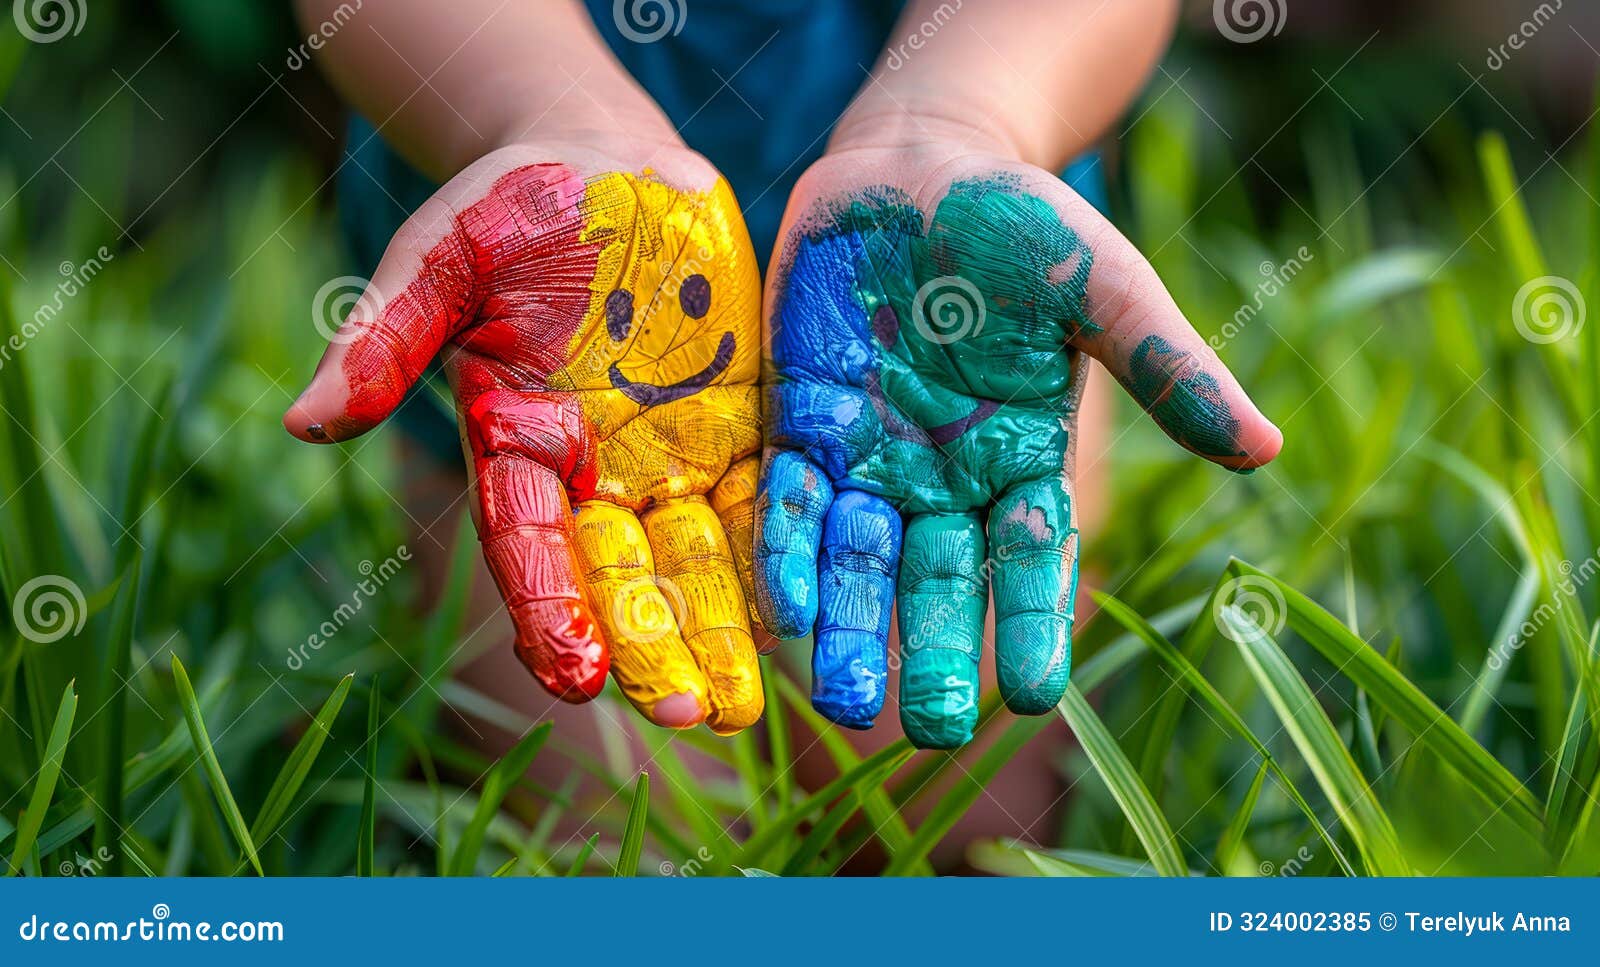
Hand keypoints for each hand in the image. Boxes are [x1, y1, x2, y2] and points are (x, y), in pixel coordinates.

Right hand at [285, 141, 765, 733]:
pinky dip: (785, 558)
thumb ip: (386, 337)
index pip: (531, 543)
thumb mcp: (441, 257)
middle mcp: (599, 471)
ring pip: (702, 561)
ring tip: (751, 706)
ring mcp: (674, 454)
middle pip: (628, 576)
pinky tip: (810, 619)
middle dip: (658, 647)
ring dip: (725, 632)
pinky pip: (769, 500)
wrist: (612, 167)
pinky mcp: (741, 426)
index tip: (577, 675)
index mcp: (520, 444)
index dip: (552, 607)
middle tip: (694, 716)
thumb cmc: (512, 208)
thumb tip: (303, 422)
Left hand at [755, 144, 1281, 748]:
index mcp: (1022, 458)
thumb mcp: (1100, 284)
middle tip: (930, 732)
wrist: (913, 164)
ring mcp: (868, 457)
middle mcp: (943, 477)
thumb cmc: (1020, 222)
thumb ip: (1164, 363)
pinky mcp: (801, 424)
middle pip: (939, 582)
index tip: (1034, 694)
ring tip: (839, 702)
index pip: (1033, 559)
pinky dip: (785, 550)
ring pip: (858, 561)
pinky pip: (787, 500)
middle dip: (933, 653)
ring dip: (850, 628)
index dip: (1034, 624)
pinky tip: (780, 606)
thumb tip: (1265, 447)